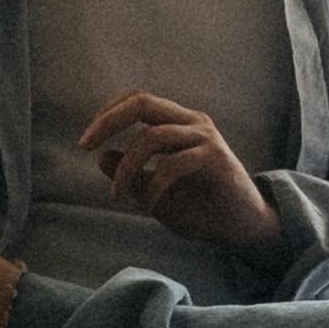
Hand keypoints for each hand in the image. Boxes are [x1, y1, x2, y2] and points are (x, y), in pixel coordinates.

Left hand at [84, 86, 285, 263]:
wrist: (243, 228)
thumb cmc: (201, 208)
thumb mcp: (155, 190)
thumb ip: (132, 172)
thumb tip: (101, 157)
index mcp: (179, 122)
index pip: (138, 99)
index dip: (108, 113)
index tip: (87, 141)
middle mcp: (193, 122)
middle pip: (142, 102)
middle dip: (107, 121)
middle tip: (85, 146)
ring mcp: (206, 138)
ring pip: (152, 137)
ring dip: (127, 168)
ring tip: (118, 195)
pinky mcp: (215, 159)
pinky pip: (172, 164)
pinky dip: (152, 186)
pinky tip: (148, 205)